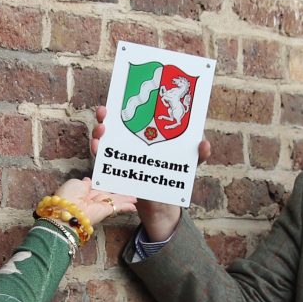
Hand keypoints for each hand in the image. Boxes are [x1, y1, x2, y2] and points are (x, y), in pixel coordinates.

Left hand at [48, 176, 135, 228]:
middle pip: (109, 195)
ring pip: (115, 201)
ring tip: (135, 198)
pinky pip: (118, 207)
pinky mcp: (106, 211)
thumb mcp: (75, 183)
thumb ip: (84, 182)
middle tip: (128, 192)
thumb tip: (88, 180)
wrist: (68, 211)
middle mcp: (92, 200)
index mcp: (83, 192)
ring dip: (125, 200)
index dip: (105, 185)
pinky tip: (134, 206)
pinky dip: (126, 206)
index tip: (113, 183)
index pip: (97, 188)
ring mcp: (100, 206)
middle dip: (118, 194)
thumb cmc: (69, 195)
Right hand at [91, 106, 207, 242]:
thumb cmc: (175, 177)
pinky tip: (98, 148)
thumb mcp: (188, 163)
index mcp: (146, 135)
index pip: (132, 116)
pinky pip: (103, 161)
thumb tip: (204, 143)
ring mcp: (120, 157)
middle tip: (104, 111)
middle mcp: (129, 143)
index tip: (120, 97)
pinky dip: (99, 153)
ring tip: (101, 129)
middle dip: (104, 116)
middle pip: (112, 125)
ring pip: (104, 140)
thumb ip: (199, 154)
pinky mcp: (115, 172)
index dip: (124, 105)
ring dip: (98, 133)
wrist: (164, 204)